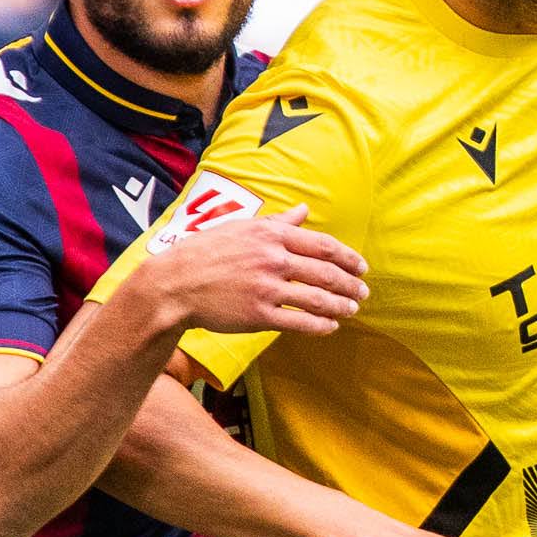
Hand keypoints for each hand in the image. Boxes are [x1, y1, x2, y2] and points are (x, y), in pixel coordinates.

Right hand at [136, 200, 366, 337]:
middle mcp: (273, 260)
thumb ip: (278, 223)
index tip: (362, 268)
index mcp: (271, 235)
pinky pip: (300, 322)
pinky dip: (321, 326)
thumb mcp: (242, 228)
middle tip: (363, 293)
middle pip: (326, 273)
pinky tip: (331, 326)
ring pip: (318, 300)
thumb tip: (303, 210)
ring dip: (342, 306)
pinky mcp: (259, 315)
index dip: (349, 259)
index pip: (323, 246)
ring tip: (352, 310)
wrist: (173, 284)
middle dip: (351, 285)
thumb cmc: (206, 253)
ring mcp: (267, 288)